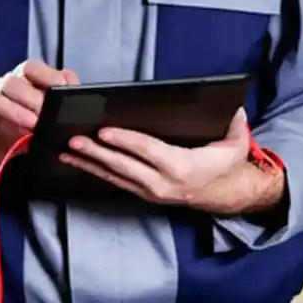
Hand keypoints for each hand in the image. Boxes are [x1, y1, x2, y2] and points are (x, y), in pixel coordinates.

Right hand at [0, 61, 78, 166]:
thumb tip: (75, 99)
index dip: (49, 75)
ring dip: (17, 108)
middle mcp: (10, 82)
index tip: (63, 87)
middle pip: (18, 80)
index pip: (35, 68)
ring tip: (32, 125)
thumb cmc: (27, 129)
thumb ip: (61, 107)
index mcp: (29, 80)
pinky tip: (9, 126)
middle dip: (34, 97)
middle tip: (47, 115)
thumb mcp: (48, 120)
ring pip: (2, 90)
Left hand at [60, 108, 283, 214]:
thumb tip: (233, 106)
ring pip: (114, 176)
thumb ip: (235, 125)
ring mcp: (151, 192)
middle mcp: (162, 183)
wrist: (227, 196)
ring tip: (65, 151)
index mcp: (182, 167)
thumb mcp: (236, 144)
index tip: (103, 131)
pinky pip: (115, 182)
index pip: (148, 151)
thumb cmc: (227, 164)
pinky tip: (76, 161)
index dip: (125, 141)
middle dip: (96, 153)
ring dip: (89, 163)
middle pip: (124, 166)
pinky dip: (94, 171)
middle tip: (73, 140)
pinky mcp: (144, 194)